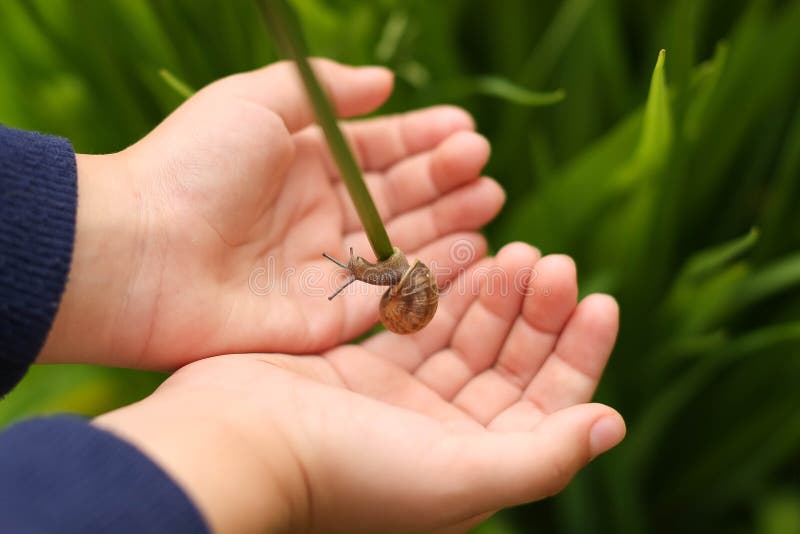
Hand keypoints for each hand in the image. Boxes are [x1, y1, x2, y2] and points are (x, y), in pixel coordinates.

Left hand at [40, 59, 503, 367]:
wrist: (136, 254)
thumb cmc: (190, 166)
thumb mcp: (253, 101)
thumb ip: (322, 91)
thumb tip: (385, 82)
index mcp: (301, 165)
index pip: (377, 151)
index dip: (423, 140)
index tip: (465, 131)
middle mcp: (316, 216)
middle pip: (397, 198)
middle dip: (444, 179)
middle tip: (481, 166)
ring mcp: (322, 269)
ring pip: (401, 245)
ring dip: (448, 223)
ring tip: (488, 201)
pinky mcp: (324, 319)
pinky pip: (389, 297)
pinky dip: (431, 276)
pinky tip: (471, 252)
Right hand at [95, 243, 624, 532]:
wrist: (236, 447)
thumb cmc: (349, 471)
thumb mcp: (459, 477)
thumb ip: (542, 457)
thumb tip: (611, 424)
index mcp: (474, 468)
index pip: (547, 405)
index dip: (579, 353)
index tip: (598, 299)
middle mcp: (442, 437)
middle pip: (508, 363)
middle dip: (536, 312)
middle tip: (550, 260)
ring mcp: (401, 401)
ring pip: (466, 338)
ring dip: (496, 294)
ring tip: (518, 248)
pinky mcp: (363, 369)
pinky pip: (420, 322)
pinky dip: (446, 291)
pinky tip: (469, 256)